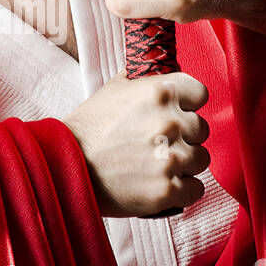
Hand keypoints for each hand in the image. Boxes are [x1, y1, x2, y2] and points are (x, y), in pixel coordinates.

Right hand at [63, 70, 210, 218]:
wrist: (65, 165)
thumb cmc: (89, 128)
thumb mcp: (115, 88)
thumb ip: (147, 81)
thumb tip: (169, 75)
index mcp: (161, 92)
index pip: (200, 94)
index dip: (188, 105)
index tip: (177, 114)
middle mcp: (171, 122)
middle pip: (201, 129)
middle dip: (184, 137)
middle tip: (157, 144)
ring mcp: (171, 157)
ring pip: (200, 160)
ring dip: (183, 164)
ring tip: (155, 166)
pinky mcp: (167, 189)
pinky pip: (195, 189)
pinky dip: (181, 190)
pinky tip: (160, 185)